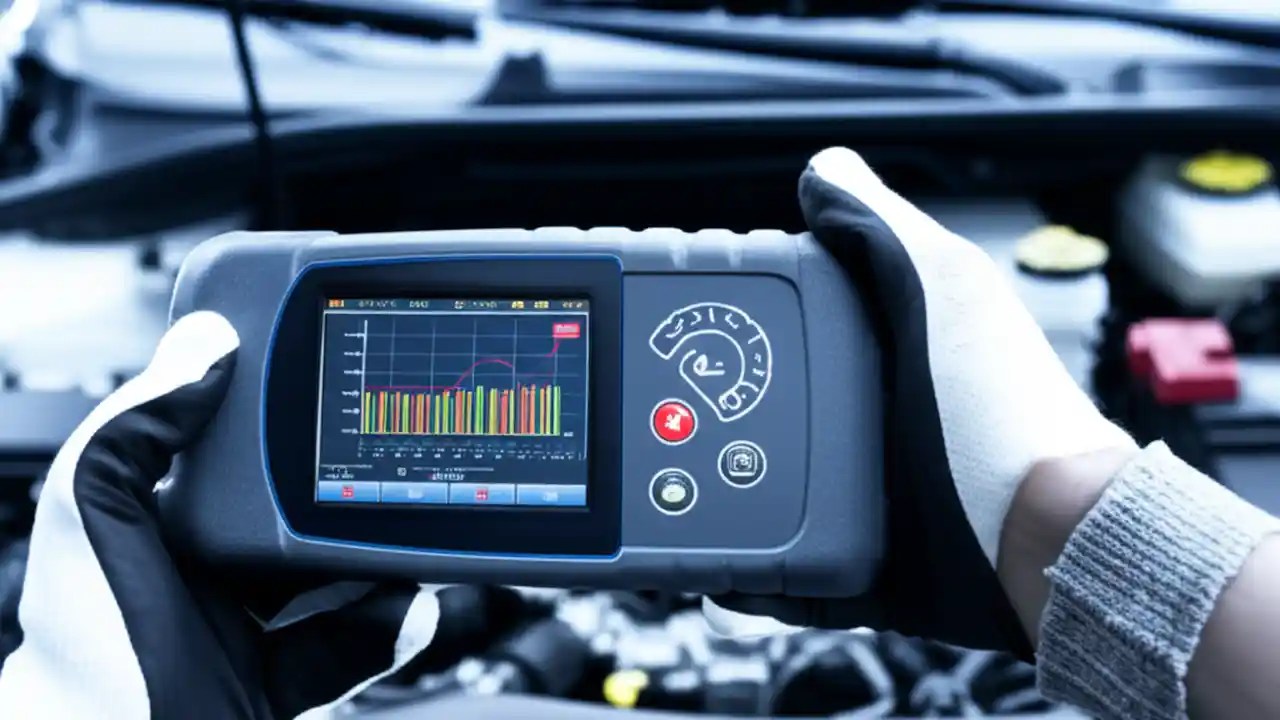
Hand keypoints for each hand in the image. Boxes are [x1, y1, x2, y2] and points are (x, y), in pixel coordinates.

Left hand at [0, 312, 442, 719]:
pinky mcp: (272, 691)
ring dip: (379, 560)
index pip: (214, 454)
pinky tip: (409, 609)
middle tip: (389, 462)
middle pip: (286, 514)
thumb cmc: (88, 669)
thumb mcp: (92, 523)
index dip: (267, 419)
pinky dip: (386, 629)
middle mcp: (191, 580)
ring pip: (327, 581)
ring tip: (414, 537)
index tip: (322, 386)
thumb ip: (134, 429)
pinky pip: (347, 648)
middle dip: (342, 491)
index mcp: (146, 531)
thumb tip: (202, 345)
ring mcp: (235, 637)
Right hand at [708, 148, 1134, 654]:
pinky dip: (744, 570)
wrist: (1042, 538)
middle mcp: (867, 416)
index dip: (730, 313)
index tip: (672, 317)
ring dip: (707, 495)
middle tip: (643, 417)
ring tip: (658, 492)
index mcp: (880, 346)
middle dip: (699, 413)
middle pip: (757, 407)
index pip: (785, 320)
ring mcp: (862, 493)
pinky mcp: (859, 560)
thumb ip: (881, 227)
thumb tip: (820, 168)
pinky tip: (708, 565)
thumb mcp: (943, 287)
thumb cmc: (1003, 409)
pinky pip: (784, 568)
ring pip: (758, 489)